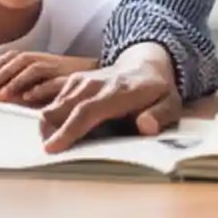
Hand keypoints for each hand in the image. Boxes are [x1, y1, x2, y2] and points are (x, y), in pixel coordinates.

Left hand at [0, 51, 94, 103]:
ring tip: (3, 92)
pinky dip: (39, 88)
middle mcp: (50, 61)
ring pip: (34, 68)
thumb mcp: (53, 79)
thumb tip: (12, 93)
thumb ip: (35, 84)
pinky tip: (27, 96)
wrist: (112, 79)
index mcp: (44, 59)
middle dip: (3, 70)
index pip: (17, 55)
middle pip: (22, 59)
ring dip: (16, 79)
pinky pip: (53, 82)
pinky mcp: (72, 79)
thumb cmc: (78, 84)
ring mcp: (61, 68)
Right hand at [38, 63, 182, 153]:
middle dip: (50, 130)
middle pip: (63, 108)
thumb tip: (146, 126)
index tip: (52, 148)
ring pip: (55, 104)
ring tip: (50, 144)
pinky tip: (53, 131)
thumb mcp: (170, 104)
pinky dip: (50, 116)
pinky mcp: (74, 81)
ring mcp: (82, 80)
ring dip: (48, 125)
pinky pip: (54, 100)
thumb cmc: (156, 92)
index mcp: (118, 92)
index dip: (69, 130)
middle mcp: (95, 84)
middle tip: (47, 151)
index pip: (87, 111)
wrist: (144, 65)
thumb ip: (160, 116)